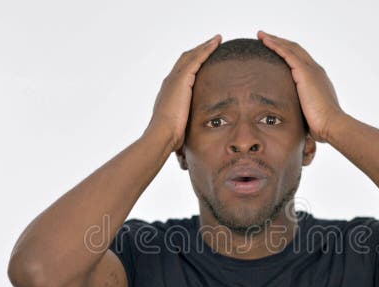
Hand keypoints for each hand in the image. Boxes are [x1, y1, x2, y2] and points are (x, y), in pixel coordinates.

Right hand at [144, 34, 221, 151]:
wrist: (161, 136)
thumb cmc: (168, 140)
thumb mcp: (178, 134)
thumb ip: (183, 135)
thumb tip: (187, 153)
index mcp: (169, 94)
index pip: (182, 75)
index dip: (192, 66)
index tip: (202, 61)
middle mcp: (170, 83)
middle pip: (185, 61)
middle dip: (198, 52)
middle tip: (212, 44)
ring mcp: (175, 80)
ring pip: (191, 56)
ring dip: (204, 47)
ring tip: (217, 40)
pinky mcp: (182, 79)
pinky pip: (196, 58)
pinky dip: (206, 49)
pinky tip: (216, 43)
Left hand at [257, 31, 345, 142]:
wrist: (332, 125)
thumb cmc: (322, 126)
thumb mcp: (310, 115)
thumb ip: (302, 112)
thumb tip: (295, 123)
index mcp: (317, 80)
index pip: (301, 61)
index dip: (288, 54)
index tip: (276, 51)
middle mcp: (315, 71)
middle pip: (296, 50)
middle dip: (280, 43)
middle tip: (265, 38)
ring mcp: (311, 70)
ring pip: (290, 48)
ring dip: (275, 40)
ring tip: (261, 35)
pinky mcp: (304, 72)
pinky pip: (287, 53)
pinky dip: (276, 45)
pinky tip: (265, 41)